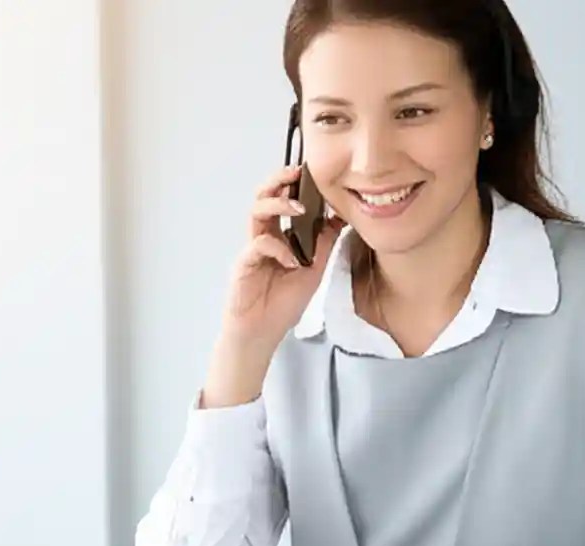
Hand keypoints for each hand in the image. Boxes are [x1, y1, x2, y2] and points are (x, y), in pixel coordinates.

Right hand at [222, 165, 345, 347]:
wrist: (261, 335)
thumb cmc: (281, 306)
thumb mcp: (314, 271)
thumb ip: (324, 245)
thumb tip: (340, 219)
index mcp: (279, 238)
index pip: (283, 202)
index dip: (295, 186)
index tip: (315, 174)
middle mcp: (263, 238)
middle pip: (263, 197)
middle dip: (278, 179)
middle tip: (297, 172)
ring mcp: (252, 249)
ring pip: (257, 211)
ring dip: (278, 203)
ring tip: (298, 207)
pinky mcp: (244, 263)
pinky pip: (259, 244)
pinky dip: (278, 247)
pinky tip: (292, 261)